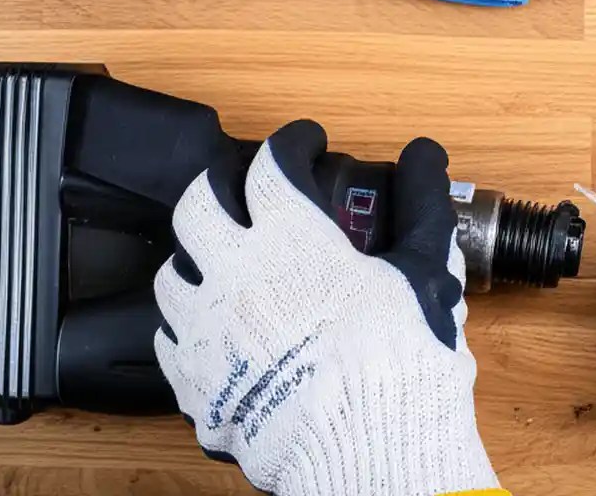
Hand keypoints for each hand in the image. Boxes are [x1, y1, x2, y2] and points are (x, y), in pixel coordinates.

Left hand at [153, 120, 499, 495]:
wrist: (368, 453)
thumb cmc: (397, 362)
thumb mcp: (425, 272)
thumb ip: (422, 205)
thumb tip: (424, 157)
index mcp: (289, 239)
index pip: (273, 165)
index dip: (292, 143)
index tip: (307, 144)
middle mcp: (233, 276)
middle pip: (197, 203)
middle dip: (219, 181)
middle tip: (244, 185)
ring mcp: (205, 333)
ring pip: (171, 273)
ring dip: (196, 255)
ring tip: (222, 258)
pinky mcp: (196, 386)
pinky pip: (171, 341)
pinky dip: (189, 323)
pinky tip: (214, 327)